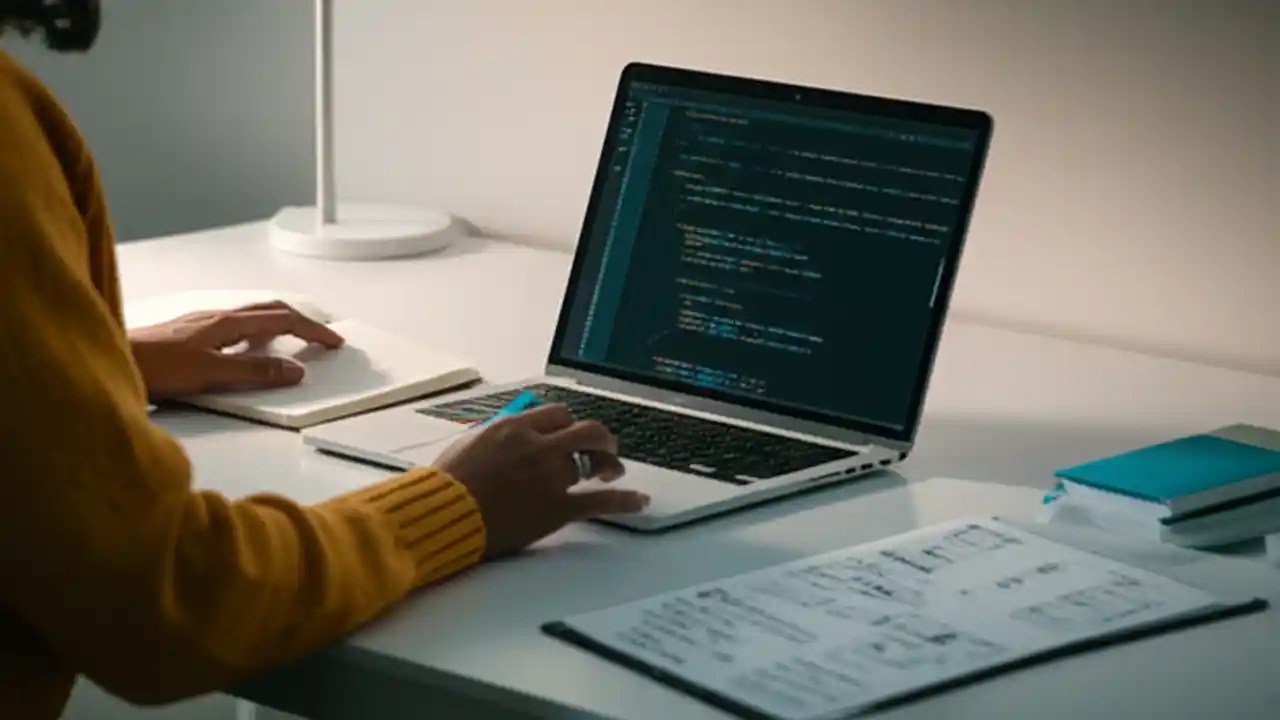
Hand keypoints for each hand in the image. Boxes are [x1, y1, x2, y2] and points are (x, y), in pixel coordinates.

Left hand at [128, 300, 343, 398]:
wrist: (111, 360)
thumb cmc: (154, 365)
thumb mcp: (212, 373)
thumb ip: (255, 372)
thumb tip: (294, 370)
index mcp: (228, 323)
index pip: (283, 320)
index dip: (312, 330)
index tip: (333, 341)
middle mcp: (217, 318)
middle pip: (270, 311)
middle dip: (300, 321)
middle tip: (320, 336)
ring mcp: (202, 324)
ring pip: (251, 318)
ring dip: (278, 325)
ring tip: (291, 340)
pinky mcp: (190, 335)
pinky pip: (234, 328)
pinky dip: (255, 334)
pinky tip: (246, 350)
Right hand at [434, 404, 649, 557]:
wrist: (443, 516)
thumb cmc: (447, 484)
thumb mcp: (469, 444)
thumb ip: (498, 436)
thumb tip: (512, 433)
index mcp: (515, 428)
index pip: (557, 414)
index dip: (568, 424)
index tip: (569, 434)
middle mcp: (538, 446)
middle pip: (586, 431)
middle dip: (600, 437)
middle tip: (604, 447)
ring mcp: (550, 477)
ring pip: (592, 462)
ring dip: (608, 465)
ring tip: (613, 471)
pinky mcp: (556, 508)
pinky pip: (599, 501)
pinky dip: (624, 500)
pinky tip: (639, 501)